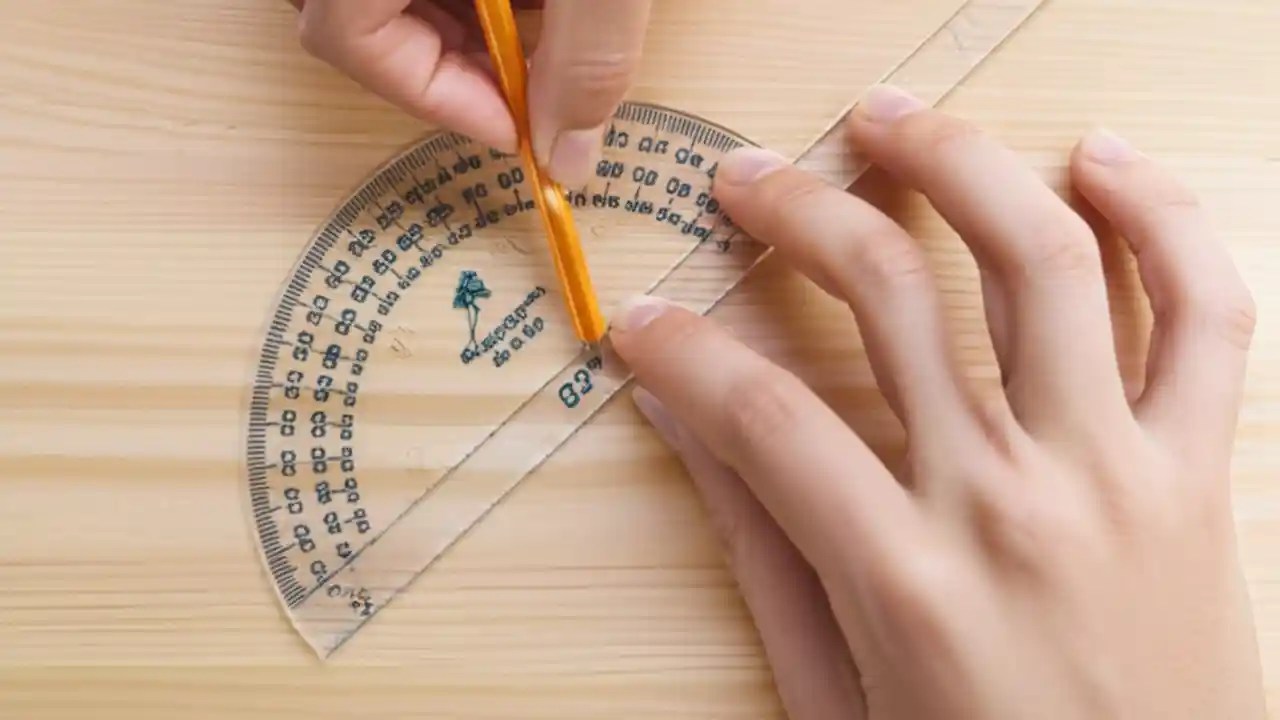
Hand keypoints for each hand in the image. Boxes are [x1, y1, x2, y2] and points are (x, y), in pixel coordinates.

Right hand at [290, 0, 650, 185]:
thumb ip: (588, 57)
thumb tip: (569, 157)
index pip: (349, 36)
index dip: (434, 95)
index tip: (514, 126)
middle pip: (363, 21)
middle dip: (452, 68)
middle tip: (526, 90)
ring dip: (473, 34)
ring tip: (554, 30)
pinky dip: (487, 1)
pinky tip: (548, 3)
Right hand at [611, 85, 1266, 718]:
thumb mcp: (840, 696)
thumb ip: (766, 558)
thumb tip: (689, 431)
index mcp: (909, 582)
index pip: (766, 418)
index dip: (685, 352)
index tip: (641, 319)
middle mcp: (1012, 504)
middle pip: (888, 297)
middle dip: (796, 214)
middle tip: (746, 179)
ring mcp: (1116, 475)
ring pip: (1042, 263)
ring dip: (957, 166)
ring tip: (892, 120)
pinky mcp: (1194, 471)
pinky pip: (1205, 312)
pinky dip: (1162, 216)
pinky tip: (1097, 162)